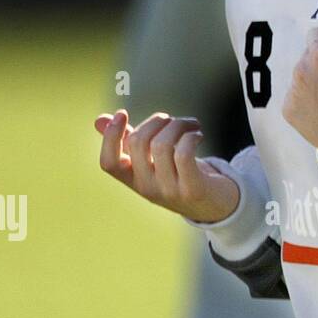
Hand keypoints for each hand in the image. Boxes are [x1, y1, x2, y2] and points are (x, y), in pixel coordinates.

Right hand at [94, 109, 239, 223]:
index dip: (110, 137)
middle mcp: (147, 188)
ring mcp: (169, 190)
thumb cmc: (181, 175)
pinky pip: (183, 154)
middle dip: (157, 120)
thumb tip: (100, 120)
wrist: (216, 204)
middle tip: (174, 120)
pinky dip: (190, 137)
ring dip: (178, 125)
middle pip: (138, 143)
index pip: (109, 163)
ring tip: (191, 125)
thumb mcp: (153, 161)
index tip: (122, 113)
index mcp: (133, 181)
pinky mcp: (192, 188)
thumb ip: (128, 142)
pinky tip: (198, 135)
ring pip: (162, 144)